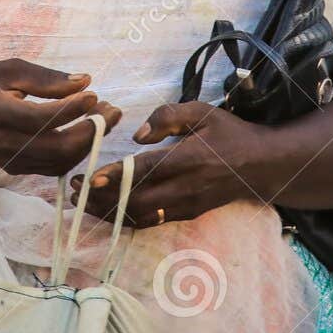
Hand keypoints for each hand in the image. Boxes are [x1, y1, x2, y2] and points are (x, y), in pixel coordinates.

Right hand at [0, 58, 120, 177]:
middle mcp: (2, 142)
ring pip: (61, 161)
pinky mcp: (18, 170)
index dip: (70, 110)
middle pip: (56, 147)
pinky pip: (56, 167)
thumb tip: (86, 81)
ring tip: (106, 115)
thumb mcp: (8, 69)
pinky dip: (78, 151)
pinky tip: (88, 128)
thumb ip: (46, 77)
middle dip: (91, 131)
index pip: (38, 119)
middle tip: (112, 109)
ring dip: (90, 141)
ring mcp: (10, 160)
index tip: (94, 94)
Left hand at [68, 100, 267, 226]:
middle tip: (73, 187)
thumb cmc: (227, 133)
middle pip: (137, 198)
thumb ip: (168, 115)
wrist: (260, 166)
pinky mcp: (185, 215)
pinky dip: (124, 218)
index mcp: (190, 158)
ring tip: (81, 199)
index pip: (148, 169)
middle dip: (102, 196)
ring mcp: (186, 205)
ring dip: (107, 210)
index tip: (91, 177)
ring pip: (140, 215)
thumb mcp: (202, 111)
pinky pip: (150, 221)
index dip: (118, 175)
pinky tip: (104, 209)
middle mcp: (186, 186)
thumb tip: (136, 135)